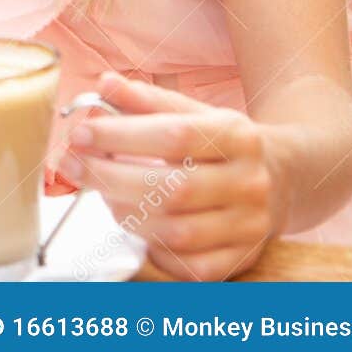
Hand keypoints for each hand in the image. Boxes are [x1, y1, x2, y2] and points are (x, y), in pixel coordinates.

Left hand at [57, 72, 282, 281]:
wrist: (281, 177)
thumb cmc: (217, 143)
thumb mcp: (190, 111)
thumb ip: (146, 100)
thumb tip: (104, 84)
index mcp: (237, 136)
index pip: (173, 135)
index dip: (120, 136)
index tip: (80, 133)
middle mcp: (249, 182)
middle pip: (173, 189)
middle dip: (110, 178)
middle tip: (71, 165)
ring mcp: (249, 226)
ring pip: (177, 231)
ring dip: (126, 213)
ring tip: (103, 192)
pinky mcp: (241, 259)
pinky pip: (188, 266)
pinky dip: (154, 250)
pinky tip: (136, 225)